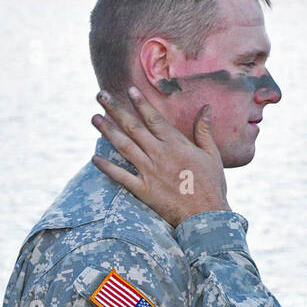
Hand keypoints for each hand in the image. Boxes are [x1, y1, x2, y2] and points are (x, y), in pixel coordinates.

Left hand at [91, 87, 229, 227]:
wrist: (206, 217)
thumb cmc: (212, 186)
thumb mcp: (212, 155)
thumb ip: (204, 131)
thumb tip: (206, 108)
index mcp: (176, 144)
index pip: (153, 118)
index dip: (140, 103)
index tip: (129, 89)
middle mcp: (160, 154)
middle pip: (133, 127)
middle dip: (116, 109)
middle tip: (101, 95)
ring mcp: (150, 172)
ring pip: (124, 147)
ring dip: (107, 131)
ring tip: (94, 118)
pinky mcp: (144, 190)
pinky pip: (121, 177)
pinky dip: (107, 168)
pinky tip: (94, 158)